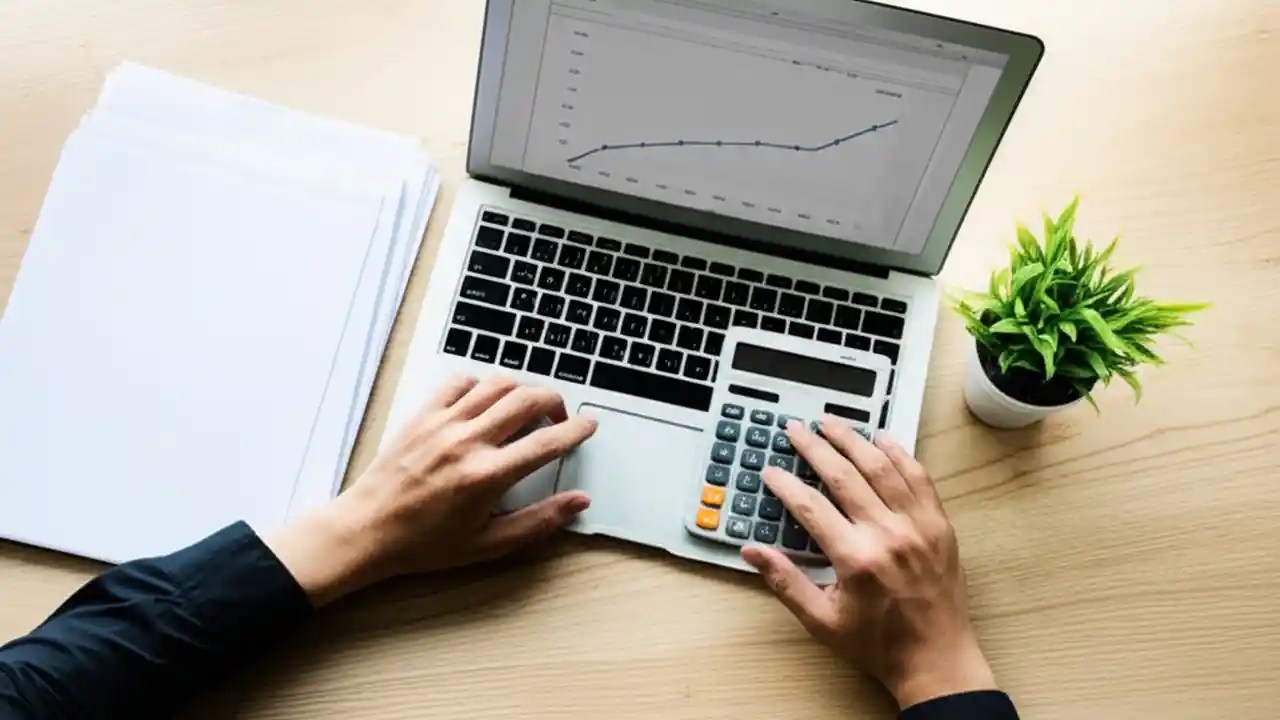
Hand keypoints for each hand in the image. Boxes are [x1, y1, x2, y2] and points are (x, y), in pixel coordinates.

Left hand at [266, 375, 596, 605]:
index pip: (546, 443)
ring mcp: (442, 424)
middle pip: (527, 400)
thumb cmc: (424, 544)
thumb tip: (577, 502)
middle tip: (561, 416)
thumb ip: (539, 522)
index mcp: (486, 477)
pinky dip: (481, 385)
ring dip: (522, 389)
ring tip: (529, 407)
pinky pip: (460, 383)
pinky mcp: (422, 415)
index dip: (575, 430)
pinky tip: (486, 401)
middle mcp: (467, 442)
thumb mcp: (488, 545)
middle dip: (555, 401)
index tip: (588, 425)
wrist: (368, 530)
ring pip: (497, 384)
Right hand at [741, 417, 995, 708]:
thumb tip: (752, 551)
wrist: (937, 660)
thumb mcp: (821, 620)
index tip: (771, 471)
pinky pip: (919, 478)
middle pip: (844, 476)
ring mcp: (918, 526)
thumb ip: (784, 581)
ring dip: (854, 440)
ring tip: (832, 423)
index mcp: (857, 559)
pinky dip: (900, 454)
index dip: (786, 485)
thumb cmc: (879, 644)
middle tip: (796, 430)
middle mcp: (889, 535)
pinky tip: (883, 439)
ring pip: (882, 467)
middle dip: (815, 448)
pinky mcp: (939, 525)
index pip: (811, 507)